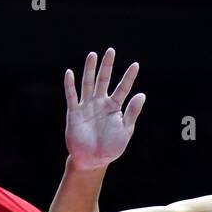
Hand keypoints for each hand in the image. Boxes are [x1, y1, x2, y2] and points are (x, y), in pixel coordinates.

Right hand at [63, 48, 144, 170]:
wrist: (92, 160)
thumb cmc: (111, 148)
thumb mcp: (125, 131)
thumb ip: (132, 112)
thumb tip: (141, 94)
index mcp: (114, 108)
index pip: (123, 89)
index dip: (129, 77)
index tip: (136, 65)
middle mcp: (100, 103)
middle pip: (104, 80)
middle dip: (107, 66)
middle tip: (111, 51)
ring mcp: (87, 107)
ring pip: (88, 84)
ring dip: (90, 70)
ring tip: (93, 55)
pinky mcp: (74, 113)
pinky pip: (72, 96)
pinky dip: (70, 85)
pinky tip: (70, 72)